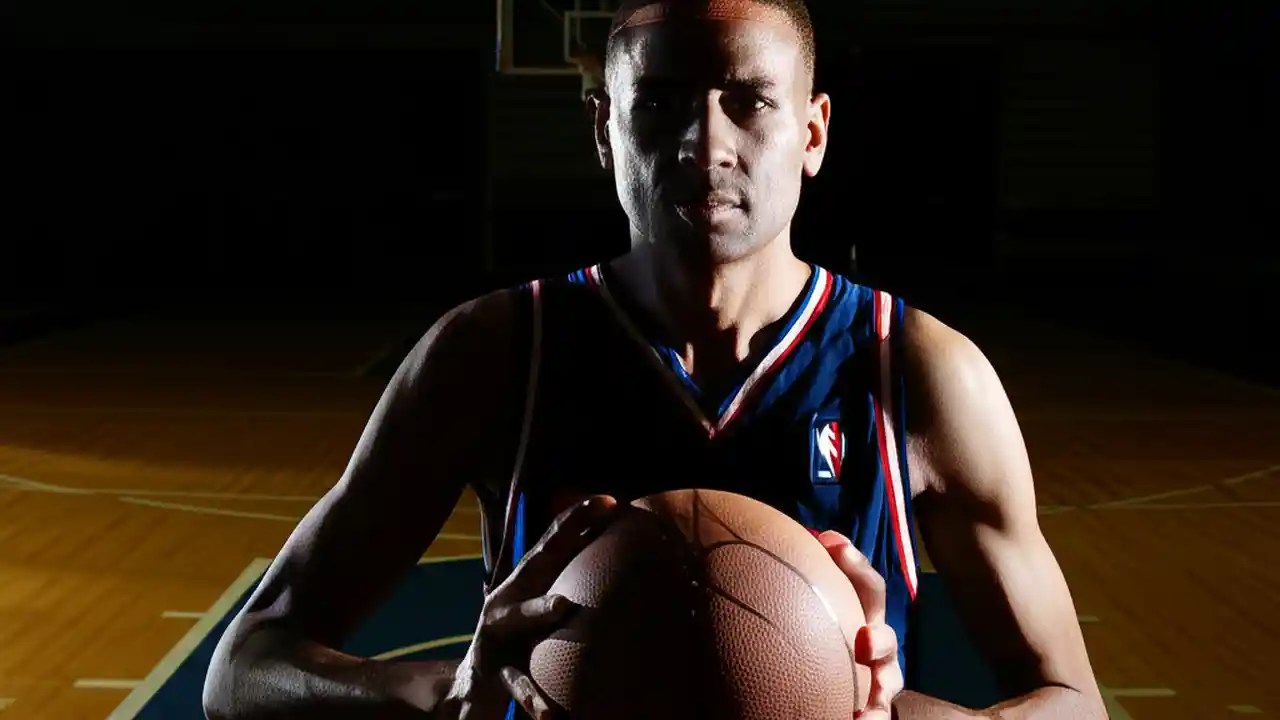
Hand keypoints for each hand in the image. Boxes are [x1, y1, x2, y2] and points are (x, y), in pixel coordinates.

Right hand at [445, 495, 618, 719]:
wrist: (471, 687)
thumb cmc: (518, 640)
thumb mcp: (541, 608)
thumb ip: (567, 582)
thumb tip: (613, 556)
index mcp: (525, 583)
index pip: (554, 543)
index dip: (579, 519)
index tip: (610, 500)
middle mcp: (509, 599)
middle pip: (535, 565)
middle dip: (563, 538)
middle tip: (595, 521)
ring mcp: (498, 634)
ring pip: (520, 618)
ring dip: (539, 609)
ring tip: (562, 606)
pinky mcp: (495, 671)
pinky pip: (516, 682)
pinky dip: (531, 695)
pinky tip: (547, 711)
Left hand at [816, 530, 904, 719]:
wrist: (830, 683)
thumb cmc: (821, 632)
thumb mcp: (816, 604)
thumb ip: (809, 576)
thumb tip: (798, 539)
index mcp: (862, 615)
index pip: (867, 586)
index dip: (854, 563)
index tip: (831, 543)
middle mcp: (875, 646)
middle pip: (884, 639)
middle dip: (879, 639)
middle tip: (863, 641)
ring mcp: (878, 680)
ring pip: (888, 682)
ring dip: (880, 689)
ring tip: (865, 706)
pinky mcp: (873, 708)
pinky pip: (877, 716)